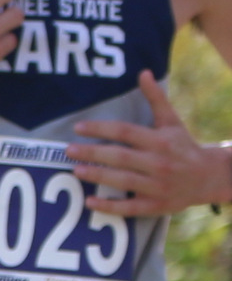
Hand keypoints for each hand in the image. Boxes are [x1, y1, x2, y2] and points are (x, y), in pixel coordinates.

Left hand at [67, 70, 231, 216]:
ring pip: (124, 181)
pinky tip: (90, 202)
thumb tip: (143, 72)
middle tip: (68, 150)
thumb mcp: (171, 121)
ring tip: (76, 170)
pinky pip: (131, 208)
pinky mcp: (157, 206)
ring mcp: (158, 186)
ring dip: (98, 176)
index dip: (101, 129)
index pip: (126, 132)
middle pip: (121, 157)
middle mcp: (159, 163)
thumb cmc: (183, 146)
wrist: (210, 178)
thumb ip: (156, 98)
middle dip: (93, 153)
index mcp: (161, 141)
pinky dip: (110, 207)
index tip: (78, 127)